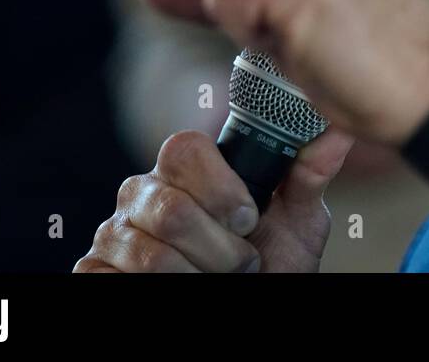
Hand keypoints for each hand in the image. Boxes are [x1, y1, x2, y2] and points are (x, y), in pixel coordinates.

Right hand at [74, 127, 353, 272]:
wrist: (254, 299)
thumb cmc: (272, 264)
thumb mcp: (298, 222)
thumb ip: (309, 175)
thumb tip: (336, 129)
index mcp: (186, 169)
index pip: (183, 147)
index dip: (221, 188)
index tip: (249, 219)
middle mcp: (142, 194)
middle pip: (170, 207)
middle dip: (220, 248)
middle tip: (243, 263)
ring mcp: (112, 234)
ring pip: (150, 251)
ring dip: (200, 275)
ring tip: (218, 280)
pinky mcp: (92, 272)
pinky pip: (114, 278)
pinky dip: (162, 289)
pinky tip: (180, 287)